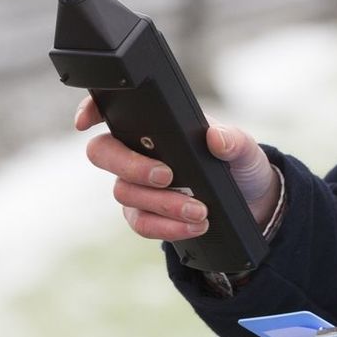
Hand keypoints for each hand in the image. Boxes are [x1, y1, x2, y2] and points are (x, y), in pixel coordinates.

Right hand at [75, 96, 281, 241]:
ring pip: (124, 192)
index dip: (90, 110)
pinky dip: (166, 227)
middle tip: (168, 176)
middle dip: (132, 166)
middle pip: (103, 153)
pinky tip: (193, 226)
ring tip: (199, 210)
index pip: (110, 109)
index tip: (85, 121)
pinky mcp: (145, 215)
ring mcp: (136, 185)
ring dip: (162, 203)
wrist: (251, 203)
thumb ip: (232, 140)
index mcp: (156, 126)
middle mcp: (137, 151)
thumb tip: (215, 138)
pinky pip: (141, 223)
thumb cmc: (238, 165)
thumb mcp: (244, 148)